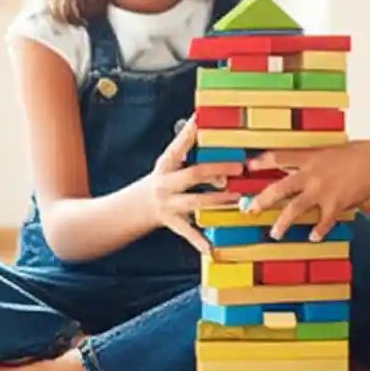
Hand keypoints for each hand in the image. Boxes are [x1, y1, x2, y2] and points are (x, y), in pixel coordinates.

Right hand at [146, 118, 242, 252]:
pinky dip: (200, 242)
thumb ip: (184, 145)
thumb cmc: (158, 182)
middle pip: (193, 174)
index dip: (189, 133)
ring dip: (217, 200)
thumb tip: (198, 119)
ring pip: (195, 202)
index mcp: (165, 166)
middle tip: (239, 167)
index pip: (178, 146)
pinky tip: (213, 251)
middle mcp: (165, 184)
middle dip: (216, 170)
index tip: (200, 120)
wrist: (130, 209)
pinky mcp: (172, 222)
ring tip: (237, 198)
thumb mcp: (167, 162)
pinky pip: (188, 233)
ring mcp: (168, 205)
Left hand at [245, 140, 369, 240]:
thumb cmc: (362, 152)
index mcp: (310, 157)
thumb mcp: (335, 149)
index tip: (249, 166)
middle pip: (279, 189)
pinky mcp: (334, 205)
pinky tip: (313, 237)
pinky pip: (322, 222)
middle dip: (263, 200)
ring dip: (282, 223)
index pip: (279, 157)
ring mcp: (321, 192)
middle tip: (251, 209)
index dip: (262, 162)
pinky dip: (318, 231)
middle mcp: (311, 175)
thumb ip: (321, 158)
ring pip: (294, 210)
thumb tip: (314, 164)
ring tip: (274, 233)